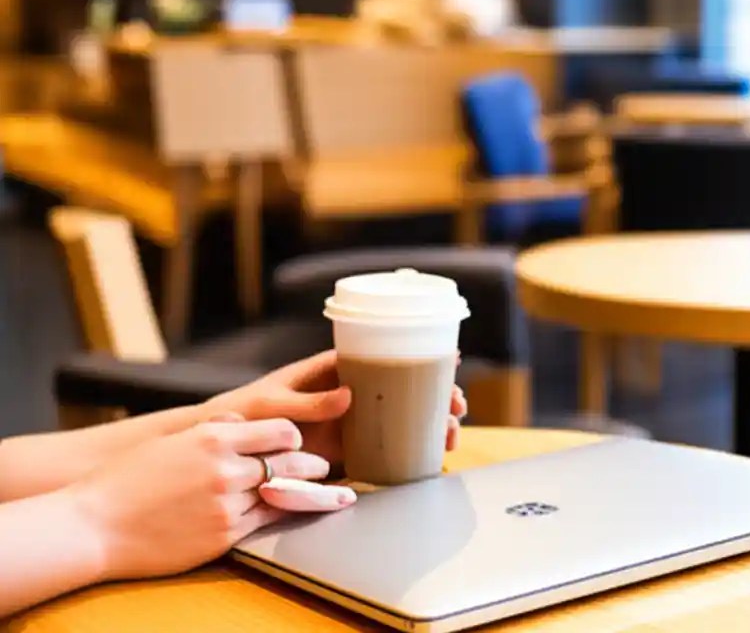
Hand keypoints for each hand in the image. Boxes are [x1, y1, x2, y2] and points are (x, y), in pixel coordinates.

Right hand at [69, 417, 354, 581]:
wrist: (92, 524)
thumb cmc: (125, 479)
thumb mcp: (171, 440)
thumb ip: (211, 428)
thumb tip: (240, 421)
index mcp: (214, 437)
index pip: (280, 431)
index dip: (293, 437)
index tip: (298, 442)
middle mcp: (227, 468)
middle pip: (290, 462)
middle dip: (310, 465)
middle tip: (323, 467)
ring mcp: (228, 504)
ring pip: (281, 494)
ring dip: (302, 492)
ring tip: (322, 491)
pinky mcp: (224, 535)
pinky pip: (263, 521)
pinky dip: (276, 514)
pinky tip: (288, 511)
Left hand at [203, 350, 468, 463]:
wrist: (223, 449)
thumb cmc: (245, 412)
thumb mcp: (275, 401)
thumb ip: (310, 401)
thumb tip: (349, 396)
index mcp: (334, 370)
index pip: (385, 357)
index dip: (421, 357)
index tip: (451, 362)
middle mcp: (348, 393)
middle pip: (403, 389)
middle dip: (436, 397)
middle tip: (457, 410)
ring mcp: (349, 422)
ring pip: (400, 419)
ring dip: (429, 426)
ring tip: (450, 438)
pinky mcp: (344, 451)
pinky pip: (383, 449)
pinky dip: (409, 453)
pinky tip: (430, 460)